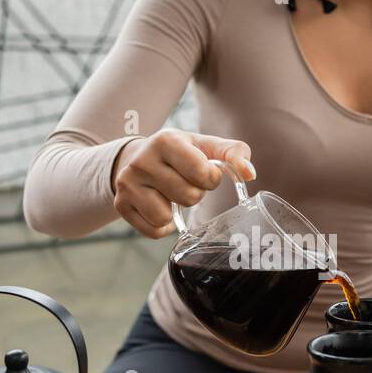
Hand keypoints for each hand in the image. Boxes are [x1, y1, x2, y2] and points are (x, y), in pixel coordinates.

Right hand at [112, 129, 254, 237]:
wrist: (138, 158)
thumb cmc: (181, 154)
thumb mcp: (206, 145)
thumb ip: (234, 153)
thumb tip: (250, 174)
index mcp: (166, 141)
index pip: (202, 172)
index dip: (211, 178)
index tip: (204, 172)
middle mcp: (141, 161)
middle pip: (187, 197)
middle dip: (194, 193)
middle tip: (185, 182)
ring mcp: (127, 184)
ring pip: (166, 217)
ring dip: (177, 211)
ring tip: (171, 194)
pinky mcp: (121, 205)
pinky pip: (154, 231)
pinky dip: (164, 226)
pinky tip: (160, 207)